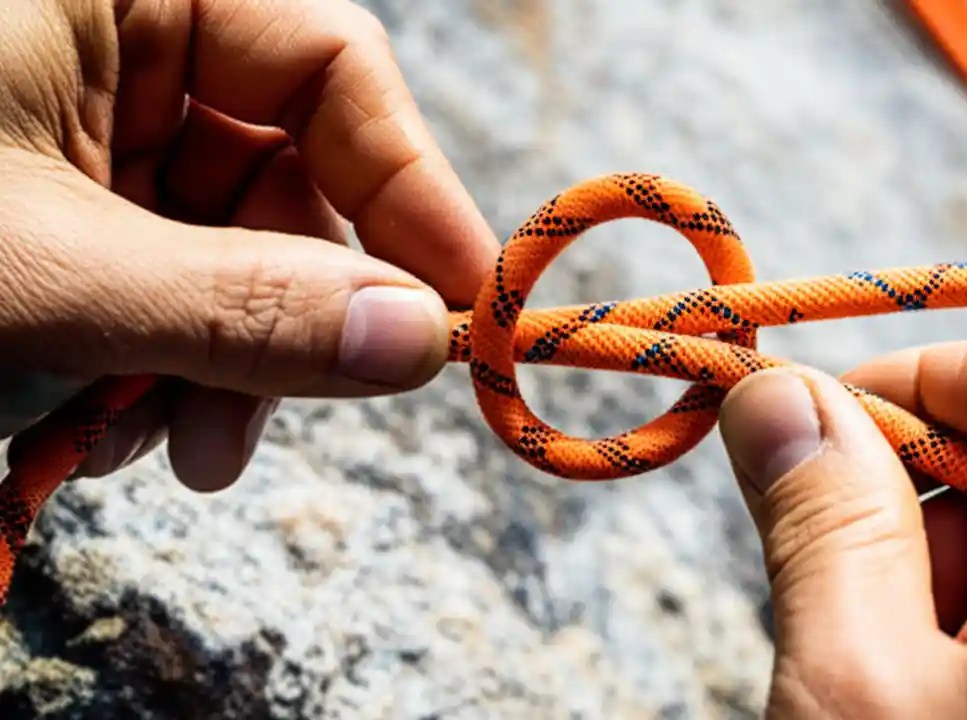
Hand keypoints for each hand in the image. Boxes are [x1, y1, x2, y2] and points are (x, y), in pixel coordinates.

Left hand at [0, 0, 496, 489]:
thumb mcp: (46, 275)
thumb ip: (241, 305)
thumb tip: (420, 340)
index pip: (328, 65)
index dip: (410, 191)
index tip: (462, 309)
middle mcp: (112, 61)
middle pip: (285, 183)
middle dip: (287, 322)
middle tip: (260, 426)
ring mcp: (80, 146)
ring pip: (230, 258)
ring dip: (221, 371)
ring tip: (169, 451)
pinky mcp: (58, 227)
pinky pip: (162, 296)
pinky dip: (157, 374)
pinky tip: (104, 431)